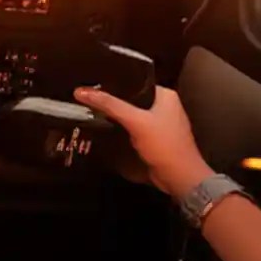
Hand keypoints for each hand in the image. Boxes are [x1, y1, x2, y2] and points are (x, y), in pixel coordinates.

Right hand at [73, 85, 212, 197]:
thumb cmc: (164, 145)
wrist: (180, 178)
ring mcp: (159, 123)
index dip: (112, 82)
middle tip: (86, 97)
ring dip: (114, 115)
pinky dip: (120, 128)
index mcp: (165, 95)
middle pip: (131, 98)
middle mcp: (164, 106)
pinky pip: (132, 128)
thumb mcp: (136, 121)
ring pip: (130, 114)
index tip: (90, 83)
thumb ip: (110, 105)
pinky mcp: (154, 139)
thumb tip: (81, 91)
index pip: (134, 81)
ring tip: (89, 109)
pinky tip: (103, 128)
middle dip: (111, 100)